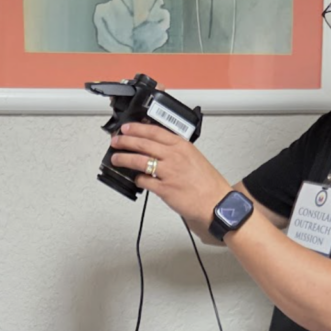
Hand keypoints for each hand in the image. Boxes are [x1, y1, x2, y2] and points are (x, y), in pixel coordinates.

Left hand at [109, 122, 233, 224]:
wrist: (215, 202)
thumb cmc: (207, 182)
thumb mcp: (193, 157)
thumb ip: (174, 150)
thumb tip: (154, 147)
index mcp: (182, 146)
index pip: (154, 131)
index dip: (137, 128)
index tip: (126, 128)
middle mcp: (174, 156)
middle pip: (143, 144)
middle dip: (125, 141)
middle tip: (115, 141)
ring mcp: (168, 172)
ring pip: (139, 161)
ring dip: (124, 158)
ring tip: (116, 159)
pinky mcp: (164, 189)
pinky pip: (144, 181)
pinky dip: (137, 179)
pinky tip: (135, 178)